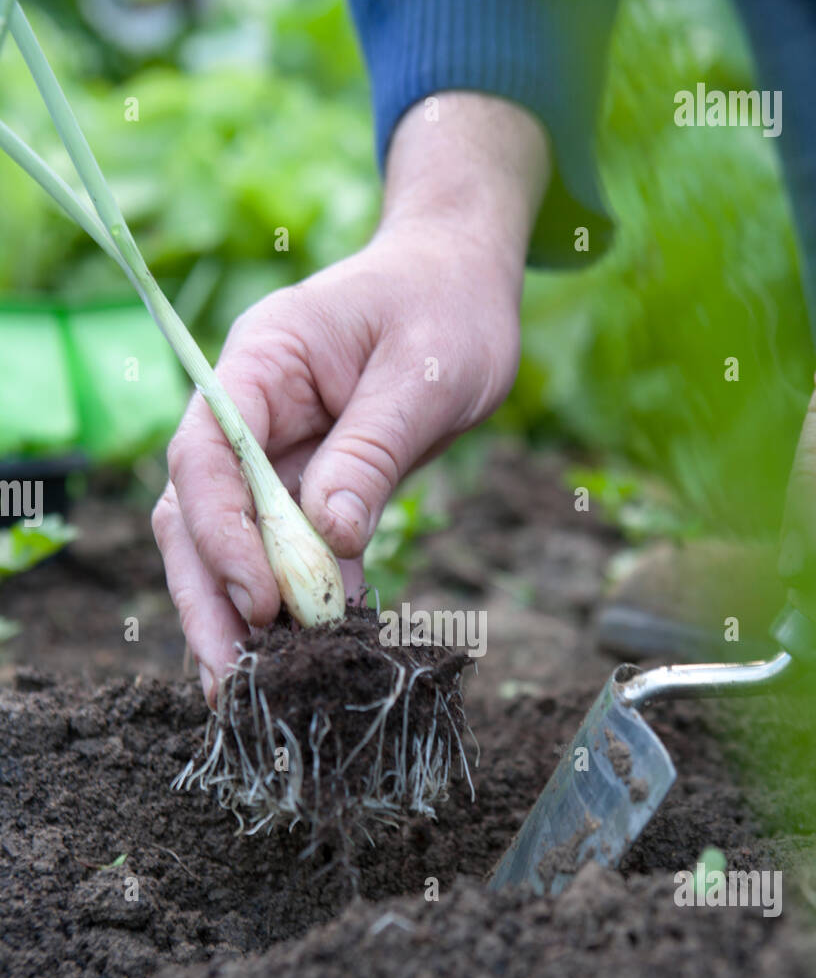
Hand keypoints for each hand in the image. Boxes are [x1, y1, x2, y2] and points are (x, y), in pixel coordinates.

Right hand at [152, 93, 550, 702]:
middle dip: (209, 596)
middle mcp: (247, 414)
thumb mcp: (424, 374)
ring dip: (238, 615)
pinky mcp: (302, 488)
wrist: (458, 287)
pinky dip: (292, 604)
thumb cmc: (444, 309)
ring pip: (227, 542)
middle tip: (233, 681)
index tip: (263, 600)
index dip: (223, 534)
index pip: (207, 456)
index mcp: (259, 364)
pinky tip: (307, 659)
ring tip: (257, 690)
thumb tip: (331, 537)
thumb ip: (373, 451)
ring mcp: (269, 453)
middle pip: (196, 512)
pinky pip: (281, 552)